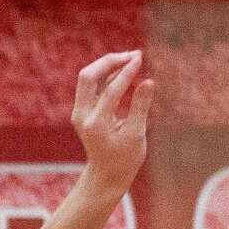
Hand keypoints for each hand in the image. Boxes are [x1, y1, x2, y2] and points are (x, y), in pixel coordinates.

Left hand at [70, 51, 153, 188]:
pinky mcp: (82, 109)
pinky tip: (124, 70)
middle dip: (110, 61)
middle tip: (133, 54)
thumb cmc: (125, 158)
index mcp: (96, 125)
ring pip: (88, 77)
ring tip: (131, 58)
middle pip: (88, 76)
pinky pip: (92, 85)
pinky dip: (107, 75)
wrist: (107, 174)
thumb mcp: (137, 135)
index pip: (110, 91)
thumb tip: (149, 81)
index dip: (126, 74)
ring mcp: (79, 111)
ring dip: (108, 65)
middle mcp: (82, 115)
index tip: (140, 61)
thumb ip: (141, 106)